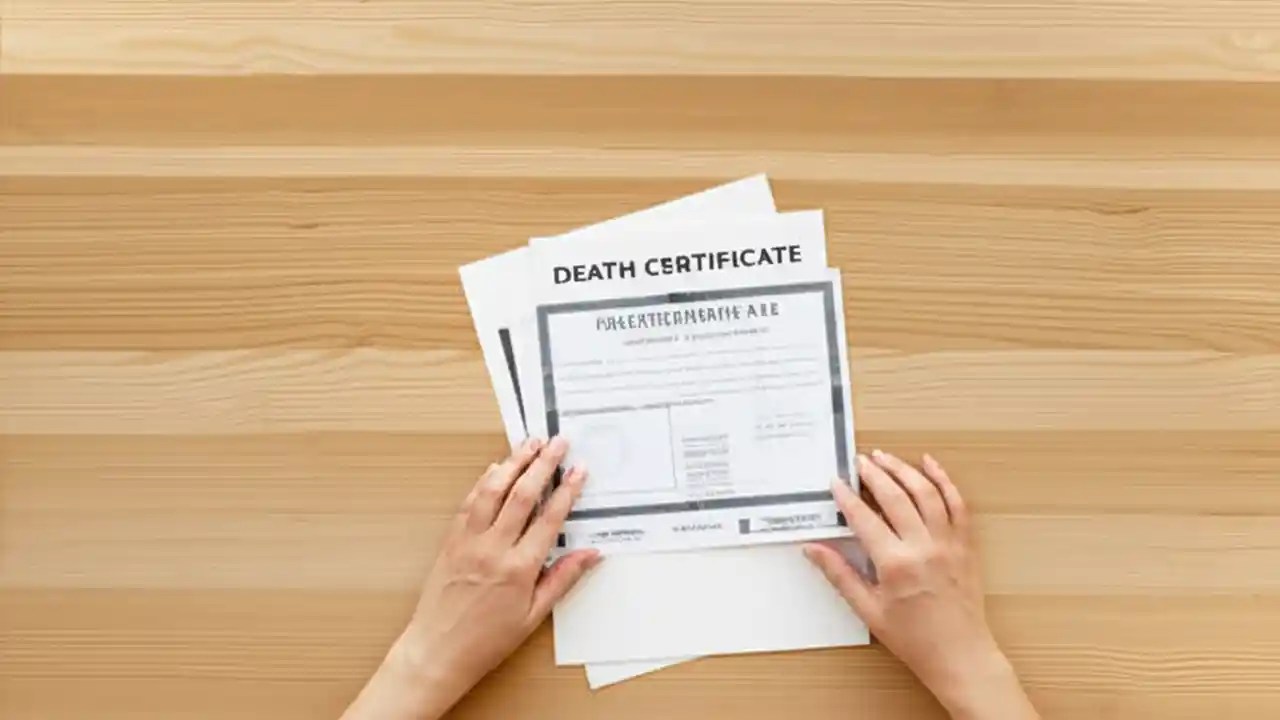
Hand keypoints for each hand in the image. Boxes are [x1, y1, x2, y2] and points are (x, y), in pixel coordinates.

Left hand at [342, 437, 599, 719]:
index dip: (567, 490)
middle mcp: (493, 549)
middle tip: (558, 443)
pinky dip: (484, 481)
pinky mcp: (451, 541)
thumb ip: (562, 579)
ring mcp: (468, 542)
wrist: (437, 651)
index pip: (549, 518)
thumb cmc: (486, 640)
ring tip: (530, 444)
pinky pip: (469, 502)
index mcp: (518, 569)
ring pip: (492, 490)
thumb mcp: (533, 616)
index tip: (579, 470)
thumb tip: (591, 555)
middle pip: (522, 494)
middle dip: (543, 464)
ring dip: (513, 463)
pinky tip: (496, 468)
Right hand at [804, 451, 1037, 719]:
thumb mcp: (868, 611)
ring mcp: (948, 543)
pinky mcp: (965, 544)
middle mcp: (924, 547)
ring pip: (926, 492)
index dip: (847, 497)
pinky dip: (943, 480)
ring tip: (886, 458)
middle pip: (895, 496)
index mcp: (896, 564)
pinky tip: (930, 465)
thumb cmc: (915, 639)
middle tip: (859, 462)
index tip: (836, 483)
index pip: (864, 518)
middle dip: (874, 474)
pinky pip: (956, 503)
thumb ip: (840, 574)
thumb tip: (813, 549)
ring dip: (904, 470)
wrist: (960, 656)